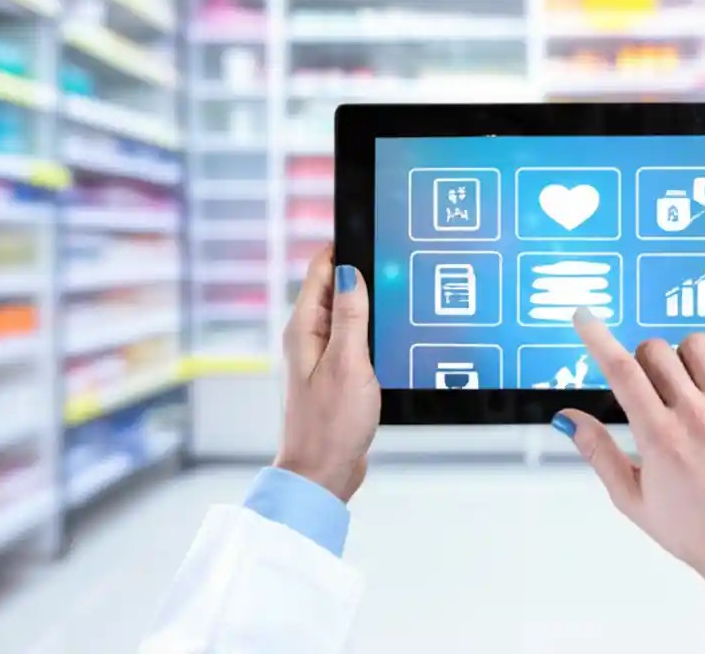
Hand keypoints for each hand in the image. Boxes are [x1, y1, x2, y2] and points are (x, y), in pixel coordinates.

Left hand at [277, 245, 379, 501]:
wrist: (324, 473)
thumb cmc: (331, 425)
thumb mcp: (349, 364)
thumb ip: (351, 317)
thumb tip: (350, 272)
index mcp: (304, 329)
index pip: (320, 270)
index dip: (343, 247)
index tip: (370, 230)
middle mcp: (309, 338)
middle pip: (337, 288)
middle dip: (363, 273)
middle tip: (397, 261)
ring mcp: (323, 356)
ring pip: (350, 314)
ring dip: (371, 304)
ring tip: (400, 294)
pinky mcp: (338, 374)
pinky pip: (356, 339)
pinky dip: (374, 331)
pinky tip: (394, 335)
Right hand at [559, 310, 704, 598]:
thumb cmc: (691, 528)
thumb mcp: (631, 498)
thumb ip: (597, 451)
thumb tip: (567, 418)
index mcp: (659, 438)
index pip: (621, 370)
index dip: (597, 337)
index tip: (584, 318)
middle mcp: (697, 417)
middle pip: (655, 350)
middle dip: (642, 360)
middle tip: (647, 388)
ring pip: (697, 345)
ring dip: (681, 358)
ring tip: (684, 388)